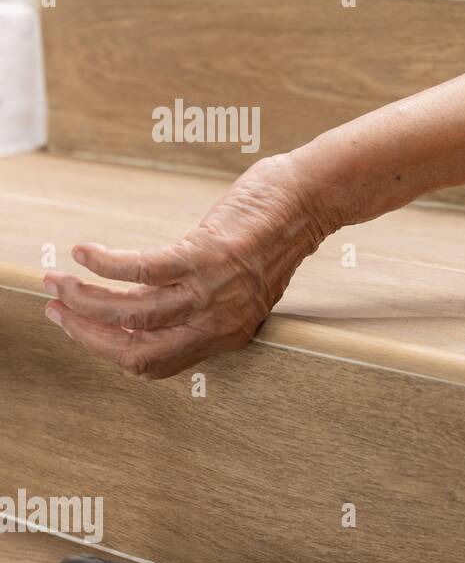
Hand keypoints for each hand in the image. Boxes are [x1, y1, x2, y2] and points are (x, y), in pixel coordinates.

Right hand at [42, 154, 328, 379]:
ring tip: (58, 280)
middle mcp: (222, 321)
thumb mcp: (232, 283)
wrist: (309, 199)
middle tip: (57, 310)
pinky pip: (140, 269)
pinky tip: (82, 253)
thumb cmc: (269, 234)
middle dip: (87, 335)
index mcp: (228, 333)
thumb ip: (188, 300)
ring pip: (131, 312)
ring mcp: (214, 290)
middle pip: (137, 350)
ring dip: (85, 298)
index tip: (80, 330)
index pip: (156, 363)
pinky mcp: (207, 255)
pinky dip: (103, 263)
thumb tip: (132, 306)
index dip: (109, 352)